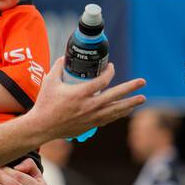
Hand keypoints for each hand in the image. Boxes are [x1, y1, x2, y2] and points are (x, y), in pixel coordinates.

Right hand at [24, 55, 145, 142]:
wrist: (42, 127)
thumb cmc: (45, 104)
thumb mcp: (50, 81)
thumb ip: (58, 67)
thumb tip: (64, 57)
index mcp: (81, 93)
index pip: (103, 81)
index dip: (110, 72)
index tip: (111, 67)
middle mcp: (89, 106)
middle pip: (115, 95)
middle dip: (131, 88)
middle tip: (143, 82)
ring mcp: (91, 117)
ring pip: (115, 110)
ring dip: (130, 104)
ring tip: (141, 99)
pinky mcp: (90, 126)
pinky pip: (108, 119)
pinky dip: (118, 114)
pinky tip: (125, 110)